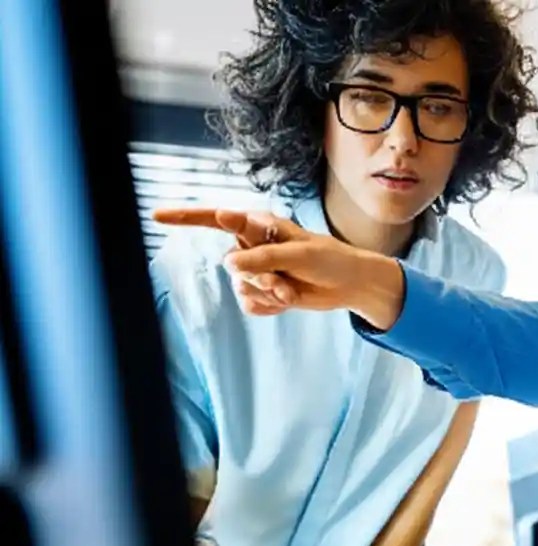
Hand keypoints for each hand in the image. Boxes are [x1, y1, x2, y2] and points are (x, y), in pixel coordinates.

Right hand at [151, 208, 404, 327]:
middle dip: (261, 276)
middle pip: (233, 264)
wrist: (349, 285)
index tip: (156, 217)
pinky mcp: (262, 293)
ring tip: (293, 288)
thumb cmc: (329, 259)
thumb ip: (263, 256)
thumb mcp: (299, 253)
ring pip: (242, 287)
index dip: (186, 218)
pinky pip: (250, 305)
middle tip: (288, 278)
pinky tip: (289, 299)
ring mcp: (255, 271)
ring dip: (269, 293)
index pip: (215, 219)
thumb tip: (229, 262)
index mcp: (258, 225)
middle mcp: (251, 246)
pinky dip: (271, 306)